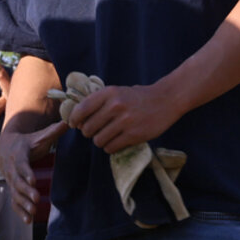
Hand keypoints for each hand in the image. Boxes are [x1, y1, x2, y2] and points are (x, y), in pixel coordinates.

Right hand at [0, 121, 63, 223]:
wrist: (5, 147)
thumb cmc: (27, 142)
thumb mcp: (38, 136)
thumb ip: (53, 131)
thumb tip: (69, 122)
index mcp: (18, 155)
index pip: (21, 164)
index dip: (26, 173)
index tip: (33, 180)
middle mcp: (11, 169)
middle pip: (16, 181)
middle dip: (25, 191)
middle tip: (36, 199)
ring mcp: (10, 180)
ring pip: (14, 193)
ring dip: (23, 203)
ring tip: (33, 211)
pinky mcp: (12, 189)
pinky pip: (14, 201)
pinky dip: (19, 211)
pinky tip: (28, 221)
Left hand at [68, 82, 183, 155]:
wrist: (165, 100)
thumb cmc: (137, 97)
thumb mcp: (117, 92)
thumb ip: (98, 103)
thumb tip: (78, 120)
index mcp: (109, 93)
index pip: (82, 108)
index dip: (74, 119)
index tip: (74, 124)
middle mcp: (115, 106)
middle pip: (88, 128)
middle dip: (88, 132)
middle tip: (95, 131)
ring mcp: (125, 121)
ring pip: (98, 140)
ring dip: (100, 141)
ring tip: (107, 136)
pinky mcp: (134, 135)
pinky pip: (111, 147)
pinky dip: (110, 147)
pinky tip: (116, 141)